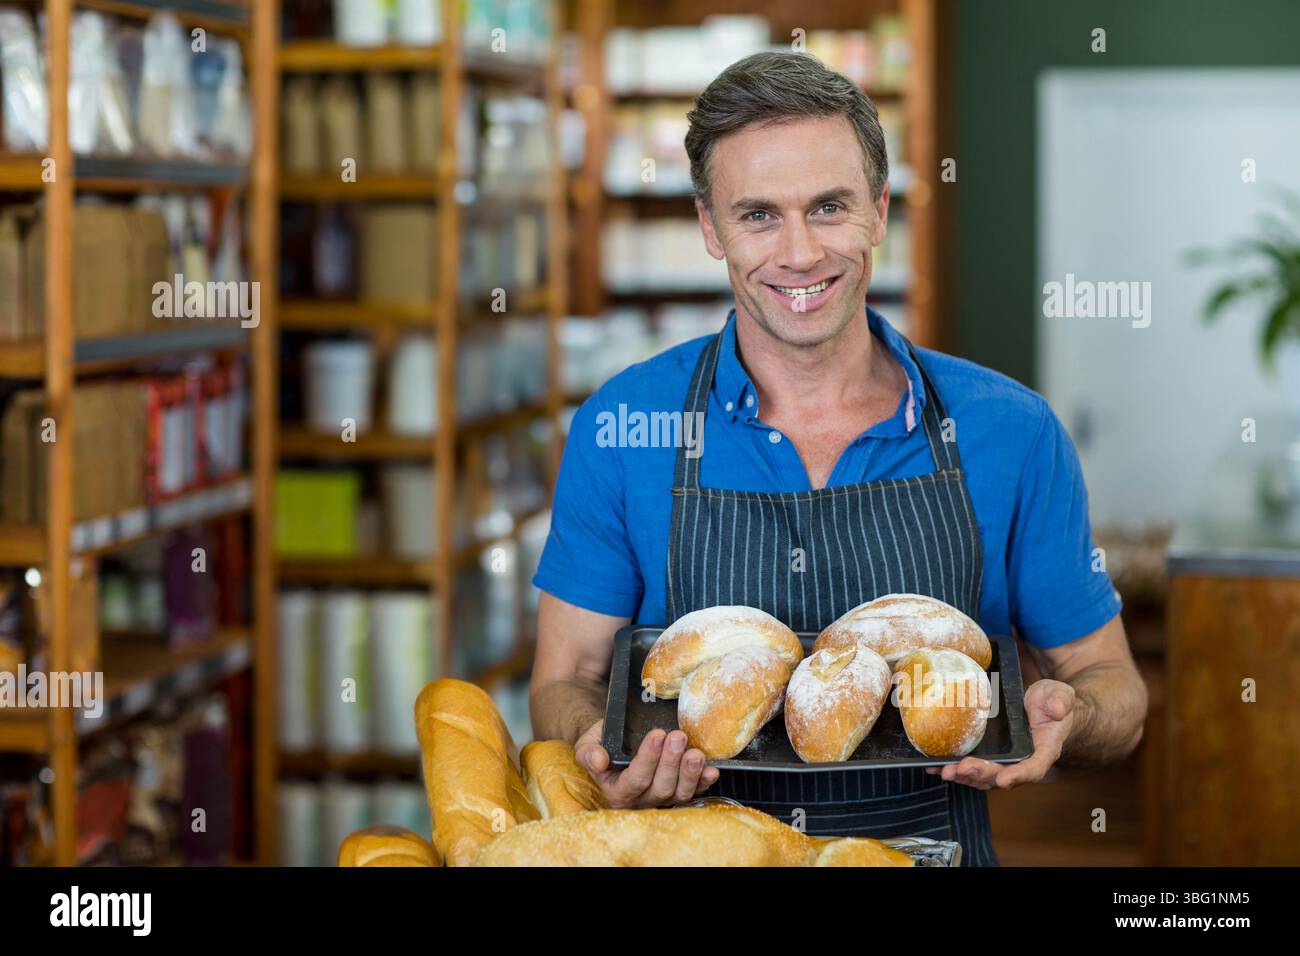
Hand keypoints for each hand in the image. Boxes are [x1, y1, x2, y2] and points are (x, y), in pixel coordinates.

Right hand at [574, 721, 719, 807]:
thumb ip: (588, 753)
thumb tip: (599, 760)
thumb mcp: (586, 745)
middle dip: (671, 762)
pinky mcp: (678, 793)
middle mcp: (640, 801)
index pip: (634, 779)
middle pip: (660, 787)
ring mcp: (661, 799)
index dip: (648, 759)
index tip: (657, 734)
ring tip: (696, 752)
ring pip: (678, 793)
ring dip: (690, 773)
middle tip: (678, 737)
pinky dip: (703, 782)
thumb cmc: (602, 745)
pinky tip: (712, 770)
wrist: (613, 746)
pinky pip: (693, 793)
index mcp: (616, 791)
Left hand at [924, 678, 1076, 789]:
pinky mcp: (988, 756)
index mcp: (1043, 751)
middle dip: (980, 774)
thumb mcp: (1060, 695)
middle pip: (1001, 775)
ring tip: (943, 771)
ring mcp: (1003, 762)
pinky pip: (970, 767)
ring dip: (962, 776)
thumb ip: (1061, 701)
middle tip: (960, 769)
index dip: (1019, 775)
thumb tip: (1058, 710)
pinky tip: (932, 767)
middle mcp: (1022, 762)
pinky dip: (952, 768)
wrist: (1041, 707)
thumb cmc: (1052, 703)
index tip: (1004, 779)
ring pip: (982, 776)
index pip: (1033, 768)